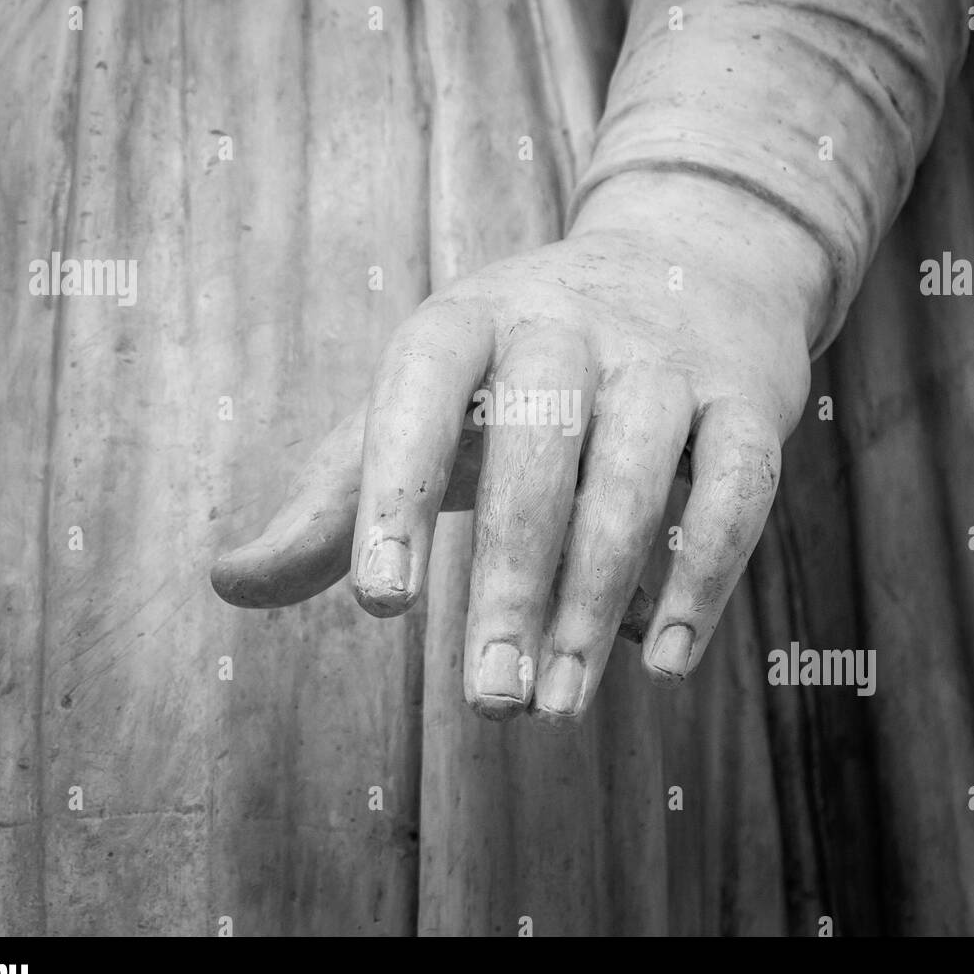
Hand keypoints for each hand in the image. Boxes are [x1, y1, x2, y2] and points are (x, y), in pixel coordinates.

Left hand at [211, 171, 820, 723]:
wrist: (684, 267)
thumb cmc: (519, 369)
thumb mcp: (422, 408)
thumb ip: (336, 498)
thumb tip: (226, 584)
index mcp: (467, 321)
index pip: (417, 393)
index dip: (395, 491)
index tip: (379, 602)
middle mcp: (565, 326)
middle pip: (536, 450)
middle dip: (513, 581)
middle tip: (491, 702)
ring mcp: (662, 359)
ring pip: (634, 476)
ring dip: (598, 599)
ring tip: (558, 706)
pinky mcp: (746, 400)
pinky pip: (738, 485)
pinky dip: (706, 574)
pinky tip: (665, 662)